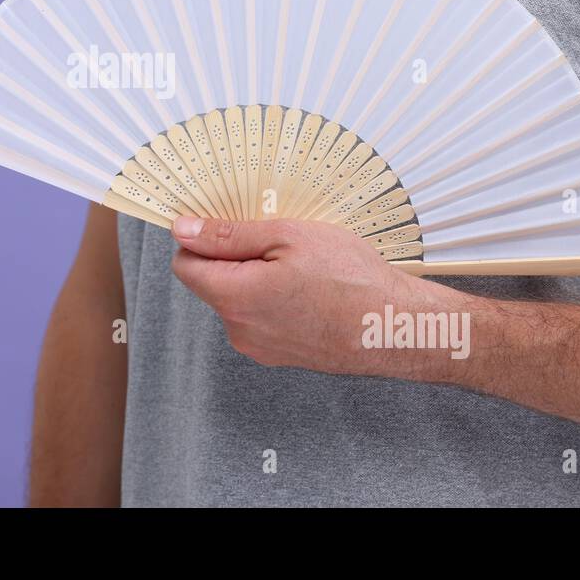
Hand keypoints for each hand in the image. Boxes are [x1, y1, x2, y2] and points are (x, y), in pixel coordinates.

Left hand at [169, 216, 470, 378]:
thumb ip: (228, 235)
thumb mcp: (286, 237)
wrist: (395, 326)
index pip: (185, 265)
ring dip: (258, 278)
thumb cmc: (351, 279)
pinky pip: (262, 318)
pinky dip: (276, 299)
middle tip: (279, 240)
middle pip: (213, 282)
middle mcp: (239, 329)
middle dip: (236, 257)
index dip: (202, 239)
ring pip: (239, 299)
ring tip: (302, 267)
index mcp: (234, 298)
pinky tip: (310, 288)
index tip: (228, 224)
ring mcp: (260, 347)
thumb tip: (183, 230)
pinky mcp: (280, 355)